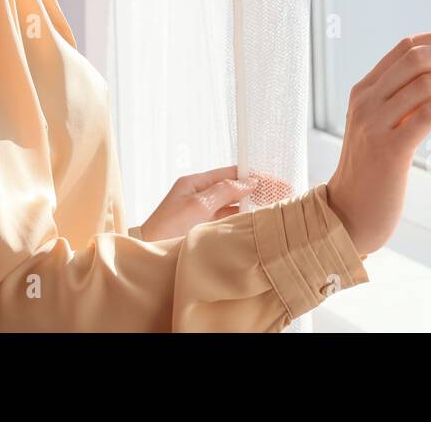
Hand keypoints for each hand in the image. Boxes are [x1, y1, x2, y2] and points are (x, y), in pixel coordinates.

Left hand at [135, 165, 292, 241]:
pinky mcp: (203, 231)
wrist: (148, 258)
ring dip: (253, 205)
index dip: (253, 175)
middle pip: (234, 188)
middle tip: (283, 192)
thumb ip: (223, 191)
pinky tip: (257, 222)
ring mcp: (201, 214)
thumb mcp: (197, 206)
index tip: (275, 180)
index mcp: (193, 184)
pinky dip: (243, 219)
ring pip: (233, 206)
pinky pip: (228, 221)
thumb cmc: (166, 229)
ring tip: (276, 206)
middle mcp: (198, 196)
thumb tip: (248, 181)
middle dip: (258, 189)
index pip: (230, 173)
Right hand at [326, 24, 430, 255]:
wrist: (349, 216)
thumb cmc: (374, 175)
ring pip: (427, 82)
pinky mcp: (389, 149)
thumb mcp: (383, 130)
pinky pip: (430, 113)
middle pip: (419, 58)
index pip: (406, 48)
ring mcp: (374, 123)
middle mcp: (366, 100)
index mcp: (364, 90)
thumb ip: (404, 104)